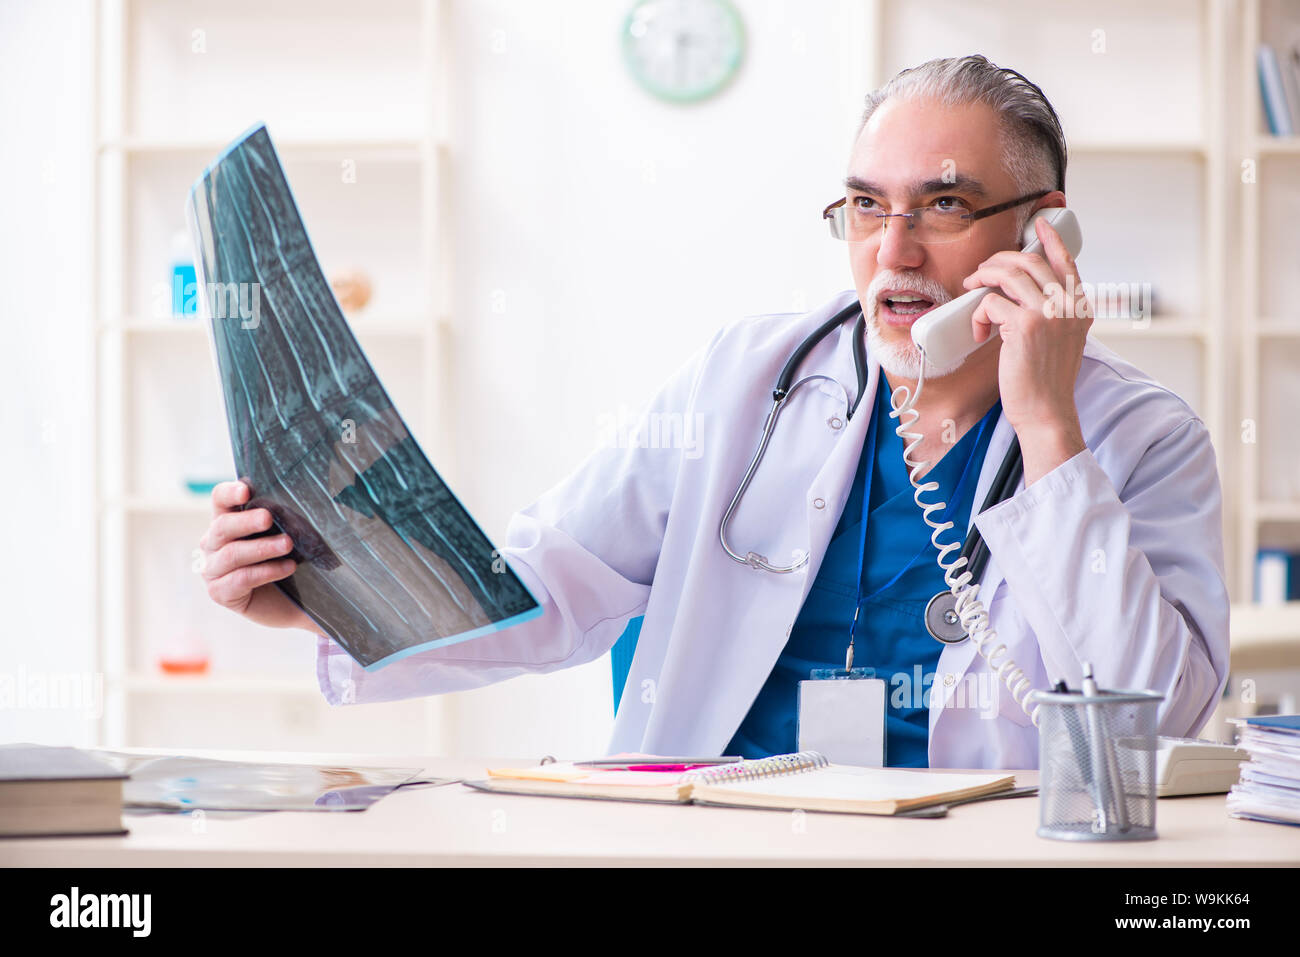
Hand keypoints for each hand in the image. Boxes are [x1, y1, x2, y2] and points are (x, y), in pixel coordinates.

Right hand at [197, 481, 318, 630]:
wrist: (291, 601)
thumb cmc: (286, 560)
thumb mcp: (287, 534)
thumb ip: (283, 519)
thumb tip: (291, 503)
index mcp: (227, 520)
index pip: (220, 500)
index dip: (229, 493)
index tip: (246, 490)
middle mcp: (213, 543)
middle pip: (222, 526)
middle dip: (247, 521)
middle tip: (268, 518)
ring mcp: (213, 569)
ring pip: (232, 554)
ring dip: (262, 548)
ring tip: (288, 544)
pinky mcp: (220, 592)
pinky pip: (241, 579)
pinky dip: (266, 571)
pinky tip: (288, 567)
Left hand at [963, 216, 1091, 482]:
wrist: (1047, 413)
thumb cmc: (1046, 382)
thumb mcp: (1060, 342)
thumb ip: (1051, 315)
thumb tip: (1019, 295)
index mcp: (1080, 307)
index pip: (1067, 262)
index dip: (1051, 239)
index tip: (1038, 224)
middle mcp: (1069, 305)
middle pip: (1031, 260)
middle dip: (1000, 260)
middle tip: (981, 272)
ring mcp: (1049, 313)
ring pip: (1009, 273)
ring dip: (983, 277)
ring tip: (970, 289)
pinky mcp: (1025, 325)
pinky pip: (991, 302)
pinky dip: (978, 313)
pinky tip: (980, 334)